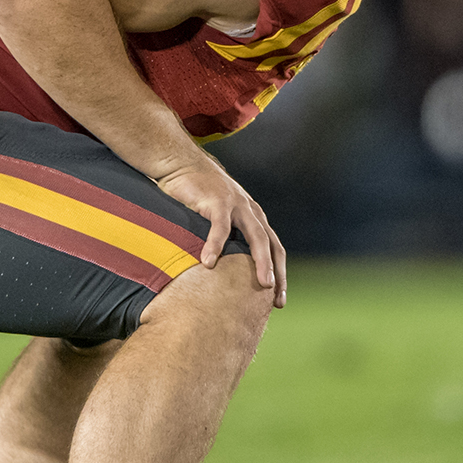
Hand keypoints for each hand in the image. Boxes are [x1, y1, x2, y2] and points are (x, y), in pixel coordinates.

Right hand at [154, 157, 286, 307]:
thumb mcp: (217, 218)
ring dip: (261, 261)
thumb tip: (222, 272)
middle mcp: (251, 212)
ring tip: (262, 283)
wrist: (182, 164)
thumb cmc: (197, 195)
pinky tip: (209, 264)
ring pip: (256, 236)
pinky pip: (220, 227)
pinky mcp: (218, 201)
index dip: (280, 273)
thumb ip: (225, 238)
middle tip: (276, 296)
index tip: (279, 299)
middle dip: (277, 271)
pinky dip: (216, 245)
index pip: (274, 248)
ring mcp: (237, 205)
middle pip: (271, 245)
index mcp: (253, 218)